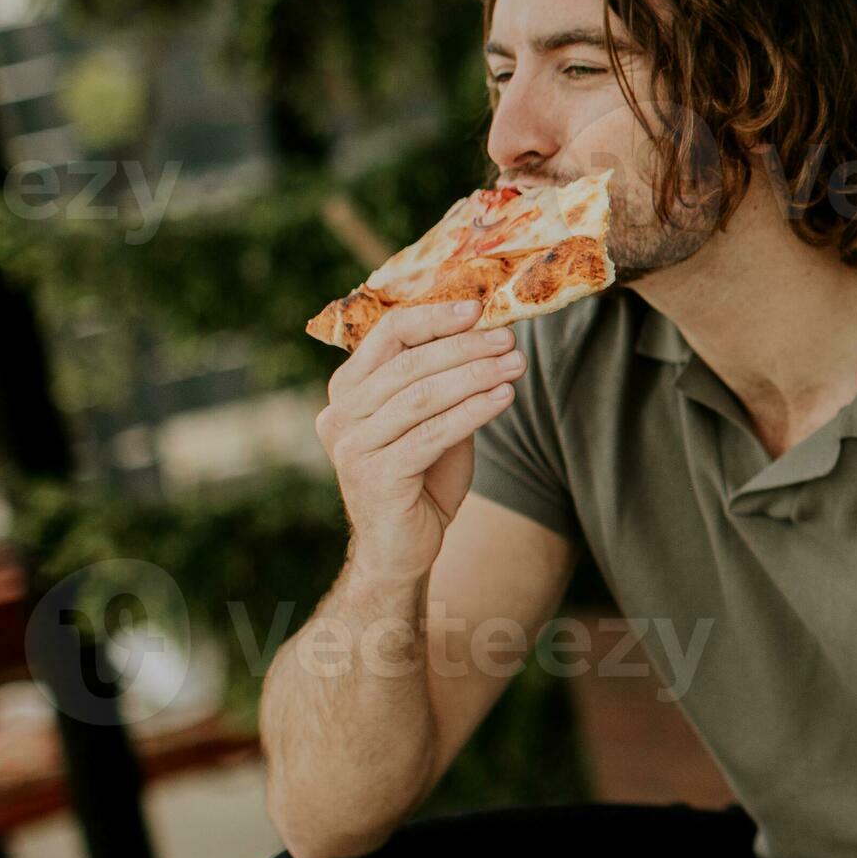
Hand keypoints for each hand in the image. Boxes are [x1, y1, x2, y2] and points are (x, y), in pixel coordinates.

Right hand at [313, 299, 525, 583]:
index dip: (434, 318)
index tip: (478, 308)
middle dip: (465, 348)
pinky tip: (504, 397)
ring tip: (516, 364)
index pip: (386, 335)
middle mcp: (340, 414)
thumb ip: (443, 379)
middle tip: (509, 340)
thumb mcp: (430, 418)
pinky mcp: (375, 478)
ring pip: (420, 397)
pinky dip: (472, 411)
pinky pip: (431, 434)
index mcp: (348, 390)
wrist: (400, 549)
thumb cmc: (420, 477)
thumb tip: (490, 332)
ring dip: (475, 376)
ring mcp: (352, 447)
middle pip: (407, 364)